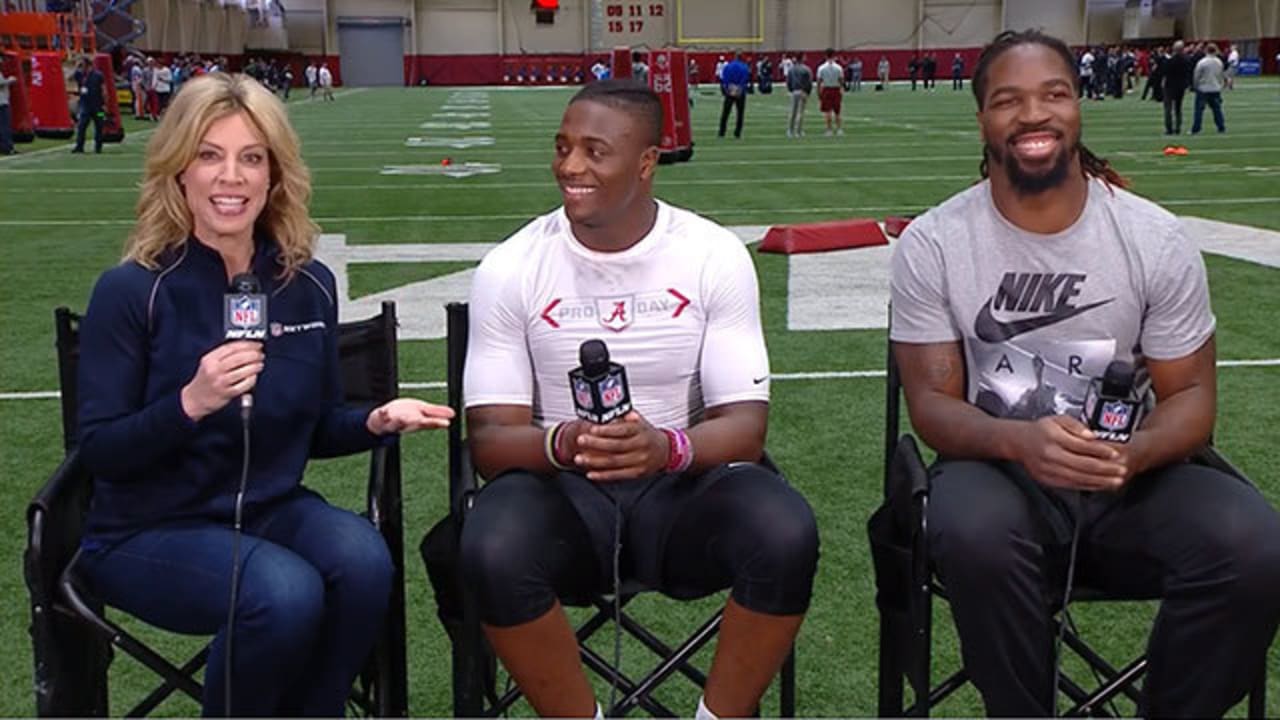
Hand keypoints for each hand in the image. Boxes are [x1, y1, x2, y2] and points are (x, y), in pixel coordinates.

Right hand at [180, 341, 263, 420]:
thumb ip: (223, 355)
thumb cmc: (205, 380)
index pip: (231, 348)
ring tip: (260, 364)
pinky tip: (254, 376)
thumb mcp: (209, 363)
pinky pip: (244, 385)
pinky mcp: (226, 393)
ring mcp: (220, 382)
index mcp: (209, 359)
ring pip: (243, 371)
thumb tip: (246, 347)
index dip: (247, 345)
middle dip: (254, 355)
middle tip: (261, 354)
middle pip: (239, 358)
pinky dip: (252, 379)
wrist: (195, 399)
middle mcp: (214, 370)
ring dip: (255, 366)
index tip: (257, 345)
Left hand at [366, 398, 453, 434]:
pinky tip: (385, 411)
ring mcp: (395, 422)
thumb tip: (452, 413)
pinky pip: (382, 416)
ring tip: (404, 418)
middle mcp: (408, 423)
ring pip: (399, 423)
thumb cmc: (406, 415)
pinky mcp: (384, 418)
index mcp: (418, 421)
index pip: (429, 422)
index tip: (446, 423)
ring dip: (401, 421)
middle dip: (422, 423)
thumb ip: (436, 412)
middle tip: (427, 421)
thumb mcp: (422, 412)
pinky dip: (383, 414)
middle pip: (416, 424)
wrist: (384, 421)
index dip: (437, 423)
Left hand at [572, 411, 669, 482]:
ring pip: (614, 462)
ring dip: (595, 461)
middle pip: (616, 446)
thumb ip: (625, 415)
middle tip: (581, 441)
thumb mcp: (640, 421)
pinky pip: (618, 475)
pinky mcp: (637, 473)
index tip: (592, 429)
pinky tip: (591, 473)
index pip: (622, 430)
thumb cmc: (648, 435)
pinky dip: (603, 475)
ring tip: (580, 458)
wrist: (666, 451)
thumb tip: (609, 408)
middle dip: (595, 444)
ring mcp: (639, 461)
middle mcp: (641, 446)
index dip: (606, 430)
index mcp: (640, 431)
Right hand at [1010, 415, 1126, 491]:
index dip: (1101, 451)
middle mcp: (1050, 455)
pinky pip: (1071, 485)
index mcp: (1054, 437)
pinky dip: (1088, 486)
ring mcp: (1049, 469)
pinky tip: (1100, 485)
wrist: (1019, 443)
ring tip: (1115, 481)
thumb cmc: (1040, 430)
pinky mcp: (1048, 480)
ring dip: (1100, 481)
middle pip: (1083, 465)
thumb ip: (1076, 425)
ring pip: (1079, 478)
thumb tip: (1092, 436)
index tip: (1116, 453)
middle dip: (1105, 469)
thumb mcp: (1057, 419)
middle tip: (1121, 470)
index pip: (1082, 446)